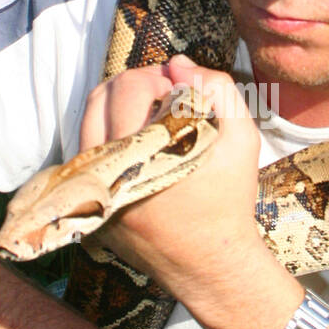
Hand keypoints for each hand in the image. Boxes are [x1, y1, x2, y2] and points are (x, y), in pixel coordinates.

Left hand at [78, 55, 265, 306]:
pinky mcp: (90, 208)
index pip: (128, 88)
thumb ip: (217, 90)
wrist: (211, 265)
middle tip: (160, 96)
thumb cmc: (229, 200)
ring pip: (86, 125)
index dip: (155, 76)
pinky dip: (109, 140)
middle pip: (98, 99)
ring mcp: (96, 193)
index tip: (176, 90)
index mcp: (146, 153)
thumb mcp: (241, 139)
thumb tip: (179, 64)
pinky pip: (87, 156)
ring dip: (115, 109)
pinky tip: (139, 147)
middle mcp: (111, 173)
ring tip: (148, 118)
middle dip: (131, 86)